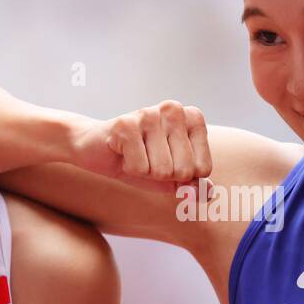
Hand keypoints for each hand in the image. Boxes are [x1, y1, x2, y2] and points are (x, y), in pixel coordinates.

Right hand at [72, 100, 212, 191]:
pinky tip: (122, 153)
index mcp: (193, 117)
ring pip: (162, 171)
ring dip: (145, 172)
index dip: (181, 177)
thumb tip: (208, 193)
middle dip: (163, 175)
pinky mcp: (126, 124)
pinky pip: (139, 168)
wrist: (96, 149)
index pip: (202, 168)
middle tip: (147, 159)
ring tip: (134, 155)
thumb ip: (193, 186)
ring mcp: (149, 113)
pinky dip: (129, 169)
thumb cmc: (139, 161)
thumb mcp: (171, 178)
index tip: (165, 161)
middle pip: (184, 170)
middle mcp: (174, 109)